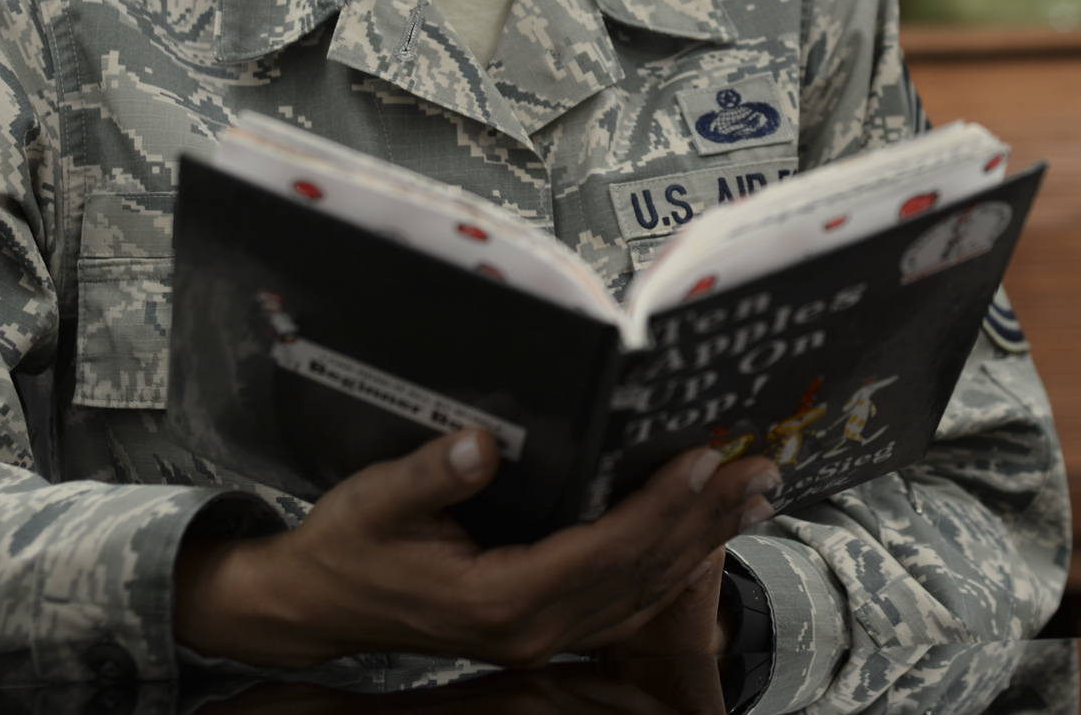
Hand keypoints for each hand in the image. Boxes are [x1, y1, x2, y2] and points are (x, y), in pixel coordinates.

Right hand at [175, 428, 779, 668]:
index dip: (658, 506)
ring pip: (642, 591)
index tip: (704, 460)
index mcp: (498, 601)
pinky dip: (668, 564)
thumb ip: (431, 475)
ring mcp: (540, 636)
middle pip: (640, 573)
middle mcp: (532, 628)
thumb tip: (482, 444)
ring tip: (751, 497)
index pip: (602, 550)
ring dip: (700, 542)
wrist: (318, 604)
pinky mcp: (542, 627)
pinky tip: (698, 536)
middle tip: (762, 472)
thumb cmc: (347, 547)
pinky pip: (624, 600)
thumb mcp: (373, 501)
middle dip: (705, 520)